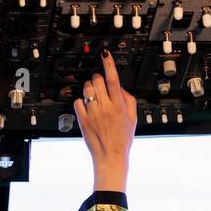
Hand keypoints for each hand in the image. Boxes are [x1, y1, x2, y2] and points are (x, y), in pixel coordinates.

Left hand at [74, 49, 137, 192]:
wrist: (111, 157)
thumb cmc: (122, 140)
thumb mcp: (133, 119)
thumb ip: (128, 100)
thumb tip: (121, 87)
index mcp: (119, 106)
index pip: (112, 79)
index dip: (108, 63)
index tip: (105, 53)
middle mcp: (105, 108)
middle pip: (97, 80)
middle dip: (98, 77)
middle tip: (99, 81)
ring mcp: (92, 113)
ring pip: (87, 89)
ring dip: (89, 87)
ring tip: (93, 93)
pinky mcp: (82, 120)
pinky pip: (77, 102)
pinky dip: (81, 101)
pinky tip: (86, 106)